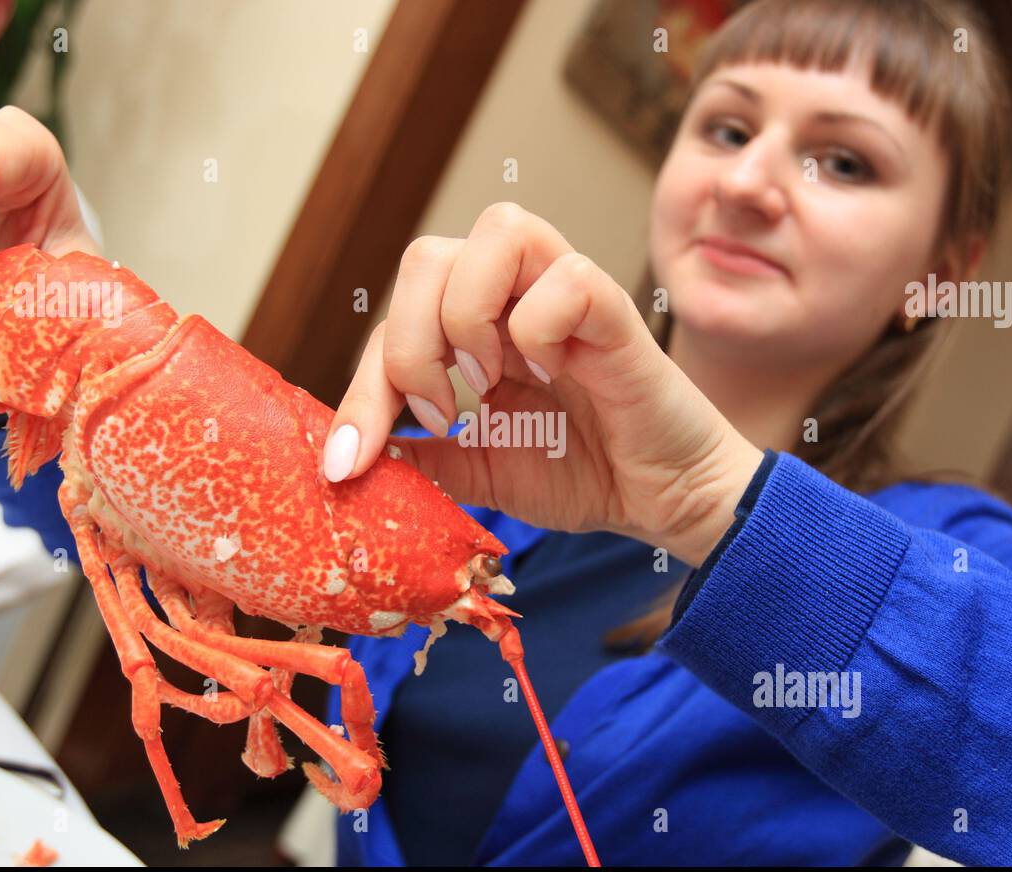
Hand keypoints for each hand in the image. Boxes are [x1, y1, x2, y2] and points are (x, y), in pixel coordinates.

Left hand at [324, 202, 764, 567]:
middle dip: (408, 343)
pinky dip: (538, 329)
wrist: (663, 501)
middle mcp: (515, 295)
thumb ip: (423, 454)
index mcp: (477, 325)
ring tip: (489, 383)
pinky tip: (554, 376)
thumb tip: (351, 453)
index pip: (392, 320)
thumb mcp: (479, 469)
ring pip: (496, 230)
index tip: (348, 462)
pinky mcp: (615, 309)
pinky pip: (565, 276)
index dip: (362, 388)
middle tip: (441, 413)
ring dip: (468, 315)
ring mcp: (566, 293)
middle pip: (426, 254)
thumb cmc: (582, 472)